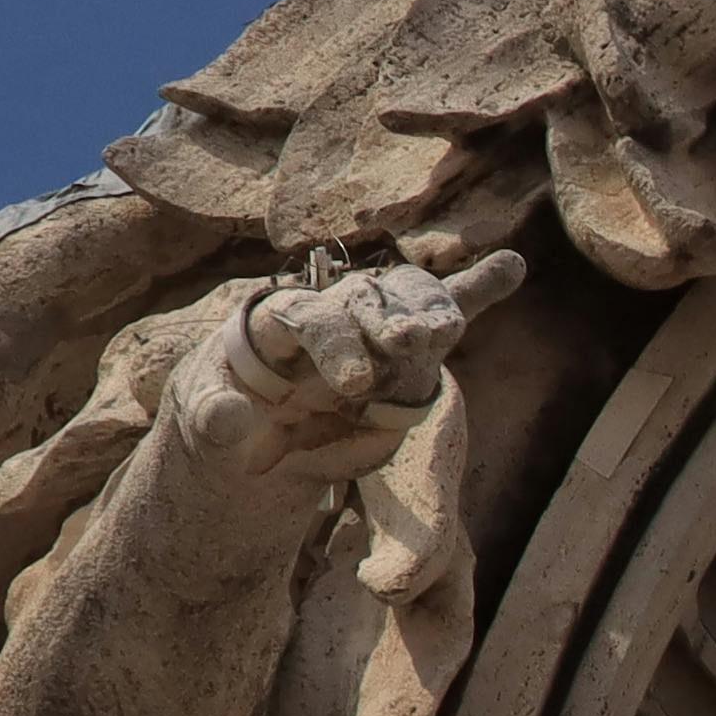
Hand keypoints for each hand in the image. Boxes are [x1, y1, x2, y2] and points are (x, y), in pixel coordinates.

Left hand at [185, 249, 517, 480]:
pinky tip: (510, 266)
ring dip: (432, 313)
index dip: (334, 340)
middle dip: (387, 319)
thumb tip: (228, 415)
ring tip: (443, 330)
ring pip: (408, 306)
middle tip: (404, 344)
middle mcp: (329, 318)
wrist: (252, 449)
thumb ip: (213, 423)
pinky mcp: (403, 362)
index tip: (353, 384)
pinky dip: (478, 291)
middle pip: (364, 301)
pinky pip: (444, 316)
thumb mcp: (204, 433)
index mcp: (275, 325)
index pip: (310, 314)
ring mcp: (370, 336)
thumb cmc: (223, 430)